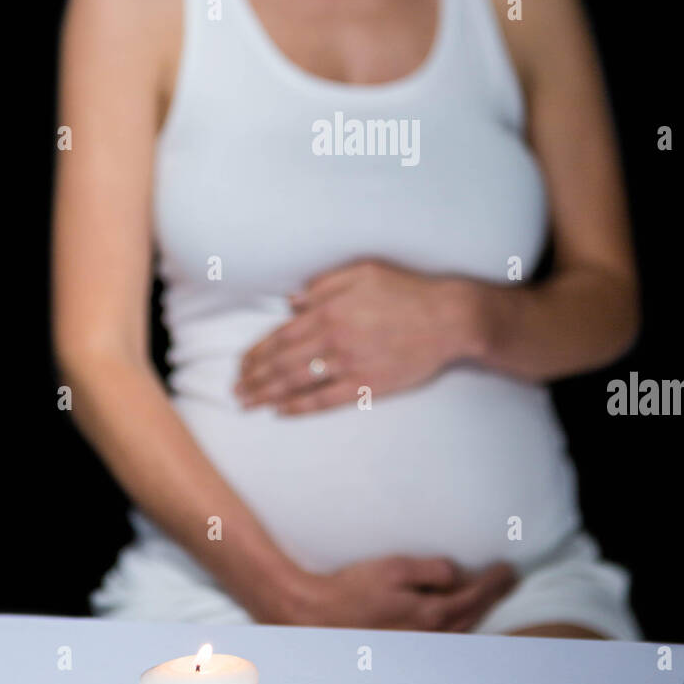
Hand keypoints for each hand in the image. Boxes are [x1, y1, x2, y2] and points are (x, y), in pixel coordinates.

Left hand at [234, 259, 478, 414]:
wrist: (448, 319)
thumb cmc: (407, 290)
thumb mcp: (364, 271)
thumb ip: (323, 284)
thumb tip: (290, 301)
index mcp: (329, 310)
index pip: (281, 335)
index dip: (257, 352)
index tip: (240, 364)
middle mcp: (334, 339)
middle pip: (283, 363)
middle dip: (255, 378)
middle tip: (235, 390)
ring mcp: (350, 365)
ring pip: (298, 383)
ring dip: (268, 395)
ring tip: (247, 404)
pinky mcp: (368, 386)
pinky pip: (325, 400)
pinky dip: (300, 407)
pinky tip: (282, 412)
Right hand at [285, 555, 519, 631]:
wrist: (321, 616)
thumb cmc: (355, 588)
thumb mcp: (393, 568)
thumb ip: (430, 571)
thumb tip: (456, 573)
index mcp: (431, 613)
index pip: (475, 596)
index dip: (495, 582)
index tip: (509, 569)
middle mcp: (431, 634)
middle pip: (473, 613)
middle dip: (494, 595)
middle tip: (510, 578)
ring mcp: (420, 644)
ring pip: (462, 627)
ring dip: (480, 609)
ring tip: (492, 592)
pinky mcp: (409, 646)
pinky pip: (447, 635)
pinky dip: (463, 622)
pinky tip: (463, 613)